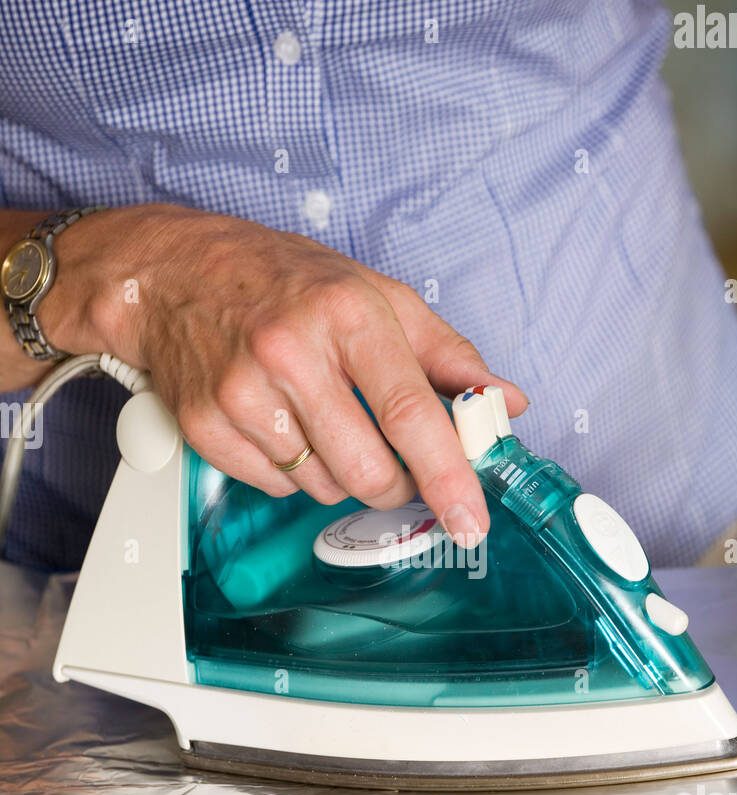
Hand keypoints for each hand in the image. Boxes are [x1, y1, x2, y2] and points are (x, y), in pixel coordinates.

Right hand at [39, 204, 527, 545]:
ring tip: (323, 421)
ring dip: (341, 475)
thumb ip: (448, 355)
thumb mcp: (376, 295)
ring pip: (323, 487)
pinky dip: (293, 473)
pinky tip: (283, 426)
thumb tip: (506, 403)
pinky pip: (276, 487)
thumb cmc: (283, 281)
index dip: (448, 476)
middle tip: (397, 467)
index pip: (410, 414)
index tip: (470, 519)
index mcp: (347, 315)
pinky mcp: (207, 426)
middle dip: (396, 486)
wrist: (173, 275)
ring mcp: (242, 394)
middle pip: (367, 471)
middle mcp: (291, 353)